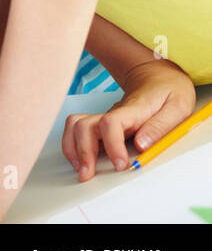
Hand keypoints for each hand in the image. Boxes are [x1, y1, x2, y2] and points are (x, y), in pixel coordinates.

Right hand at [62, 57, 195, 179]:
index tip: (120, 164)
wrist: (156, 77)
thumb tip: (141, 145)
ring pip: (74, 126)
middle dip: (82, 151)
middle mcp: (113, 112)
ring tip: (81, 169)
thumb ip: (160, 126)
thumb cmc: (168, 92)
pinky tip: (80, 159)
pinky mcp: (100, 123)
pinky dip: (72, 145)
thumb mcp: (178, 106)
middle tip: (88, 174)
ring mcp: (104, 116)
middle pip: (84, 125)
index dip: (112, 144)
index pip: (111, 123)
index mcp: (133, 110)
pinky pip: (76, 130)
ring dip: (72, 148)